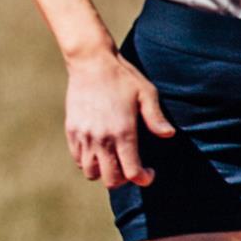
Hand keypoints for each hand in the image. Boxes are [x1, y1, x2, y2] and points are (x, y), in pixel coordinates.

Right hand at [64, 49, 175, 188]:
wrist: (90, 61)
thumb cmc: (122, 76)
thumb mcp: (146, 93)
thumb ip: (156, 117)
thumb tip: (168, 135)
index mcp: (122, 132)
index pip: (132, 172)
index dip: (144, 178)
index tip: (149, 172)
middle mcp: (101, 138)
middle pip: (111, 179)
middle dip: (124, 179)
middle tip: (132, 166)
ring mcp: (84, 135)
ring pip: (91, 172)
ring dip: (104, 171)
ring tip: (113, 159)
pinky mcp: (71, 130)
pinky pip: (77, 158)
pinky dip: (88, 160)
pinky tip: (99, 149)